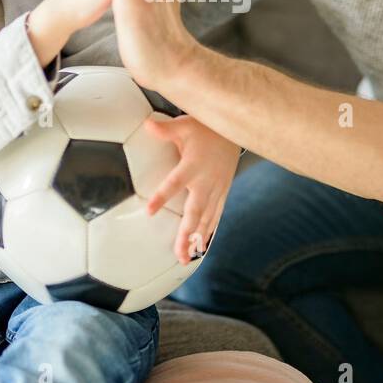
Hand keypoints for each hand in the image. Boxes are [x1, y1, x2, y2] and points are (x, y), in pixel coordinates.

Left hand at [141, 115, 237, 263]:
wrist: (235, 131)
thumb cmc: (206, 128)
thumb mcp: (184, 125)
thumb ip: (165, 129)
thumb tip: (147, 124)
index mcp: (193, 165)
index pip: (175, 182)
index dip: (163, 196)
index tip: (150, 211)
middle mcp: (207, 181)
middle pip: (195, 211)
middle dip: (187, 233)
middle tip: (178, 253)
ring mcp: (217, 189)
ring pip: (206, 218)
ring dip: (196, 239)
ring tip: (185, 257)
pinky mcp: (223, 193)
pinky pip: (216, 216)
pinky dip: (208, 232)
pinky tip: (200, 247)